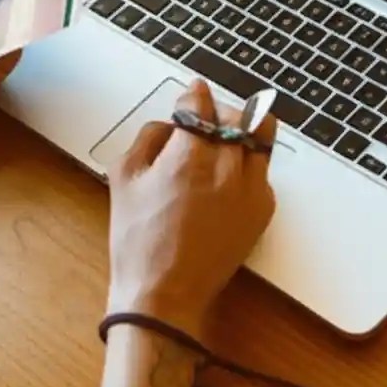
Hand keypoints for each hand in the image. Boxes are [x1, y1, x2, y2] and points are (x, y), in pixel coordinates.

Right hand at [106, 79, 277, 337]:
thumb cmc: (138, 241)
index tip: (192, 94)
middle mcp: (227, 169)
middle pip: (236, 113)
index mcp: (189, 158)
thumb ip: (149, 137)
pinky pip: (263, 170)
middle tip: (205, 118)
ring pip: (261, 135)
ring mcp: (251, 190)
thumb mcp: (124, 179)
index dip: (193, 95)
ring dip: (243, 129)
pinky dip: (248, 163)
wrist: (165, 293)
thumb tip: (170, 121)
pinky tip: (228, 177)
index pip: (201, 104)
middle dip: (218, 110)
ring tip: (227, 138)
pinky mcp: (263, 210)